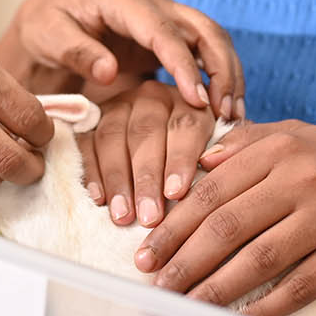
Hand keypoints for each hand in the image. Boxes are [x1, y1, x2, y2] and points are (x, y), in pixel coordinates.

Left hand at [0, 0, 245, 119]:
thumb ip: (77, 52)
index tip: (197, 100)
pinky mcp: (171, 40)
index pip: (165, 32)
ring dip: (229, 76)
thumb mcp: (48, 37)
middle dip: (222, 70)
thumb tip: (109, 71)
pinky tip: (224, 110)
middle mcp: (153, 5)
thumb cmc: (47, 29)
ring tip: (233, 114)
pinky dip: (220, 80)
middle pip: (204, 30)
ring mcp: (166, 20)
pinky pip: (206, 55)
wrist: (50, 24)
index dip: (185, 66)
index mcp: (124, 0)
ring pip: (213, 41)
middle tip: (227, 111)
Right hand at [77, 81, 214, 226]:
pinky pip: (86, 145)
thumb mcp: (222, 149)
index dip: (180, 160)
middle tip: (149, 217)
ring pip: (113, 138)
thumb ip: (228, 150)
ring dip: (117, 180)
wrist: (168, 146)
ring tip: (123, 216)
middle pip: (146, 134)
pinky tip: (98, 200)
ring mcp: (119, 107)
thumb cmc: (203, 157)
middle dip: (146, 178)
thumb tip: (215, 160)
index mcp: (189, 101)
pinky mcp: (92, 122)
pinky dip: (91, 173)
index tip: (176, 194)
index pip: (184, 126)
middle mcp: (152, 97)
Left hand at [134, 120, 315, 315]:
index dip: (174, 223)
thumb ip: (250, 142)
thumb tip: (198, 161)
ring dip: (215, 288)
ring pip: (258, 258)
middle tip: (154, 283)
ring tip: (186, 306)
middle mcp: (303, 177)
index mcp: (282, 147)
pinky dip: (265, 307)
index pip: (212, 188)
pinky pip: (299, 286)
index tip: (146, 249)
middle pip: (227, 224)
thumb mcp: (302, 138)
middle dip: (183, 258)